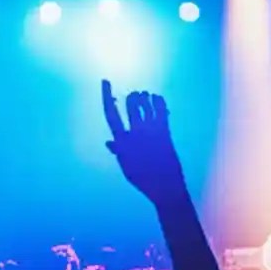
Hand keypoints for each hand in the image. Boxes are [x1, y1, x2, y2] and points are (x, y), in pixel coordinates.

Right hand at [102, 80, 187, 205]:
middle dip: (133, 97)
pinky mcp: (165, 132)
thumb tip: (109, 142)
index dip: (107, 96)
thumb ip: (118, 151)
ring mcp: (151, 132)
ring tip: (145, 95)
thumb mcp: (126, 166)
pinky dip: (158, 101)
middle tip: (135, 95)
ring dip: (144, 97)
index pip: (111, 114)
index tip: (106, 82)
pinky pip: (161, 111)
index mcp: (122, 141)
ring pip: (146, 105)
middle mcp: (135, 133)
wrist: (164, 186)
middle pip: (131, 105)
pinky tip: (157, 98)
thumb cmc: (143, 178)